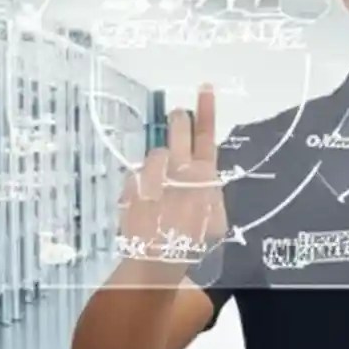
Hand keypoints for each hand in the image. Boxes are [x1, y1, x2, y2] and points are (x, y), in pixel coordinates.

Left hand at [117, 84, 225, 262]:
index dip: (207, 110)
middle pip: (178, 131)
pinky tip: (146, 205)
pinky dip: (143, 185)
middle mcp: (178, 168)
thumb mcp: (216, 221)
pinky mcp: (131, 183)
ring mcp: (152, 173)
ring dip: (160, 166)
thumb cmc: (193, 244)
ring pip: (156, 156)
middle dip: (179, 121)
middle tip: (178, 117)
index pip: (207, 134)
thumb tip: (208, 180)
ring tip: (161, 192)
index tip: (204, 88)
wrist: (156, 261)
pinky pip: (138, 175)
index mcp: (204, 175)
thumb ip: (212, 195)